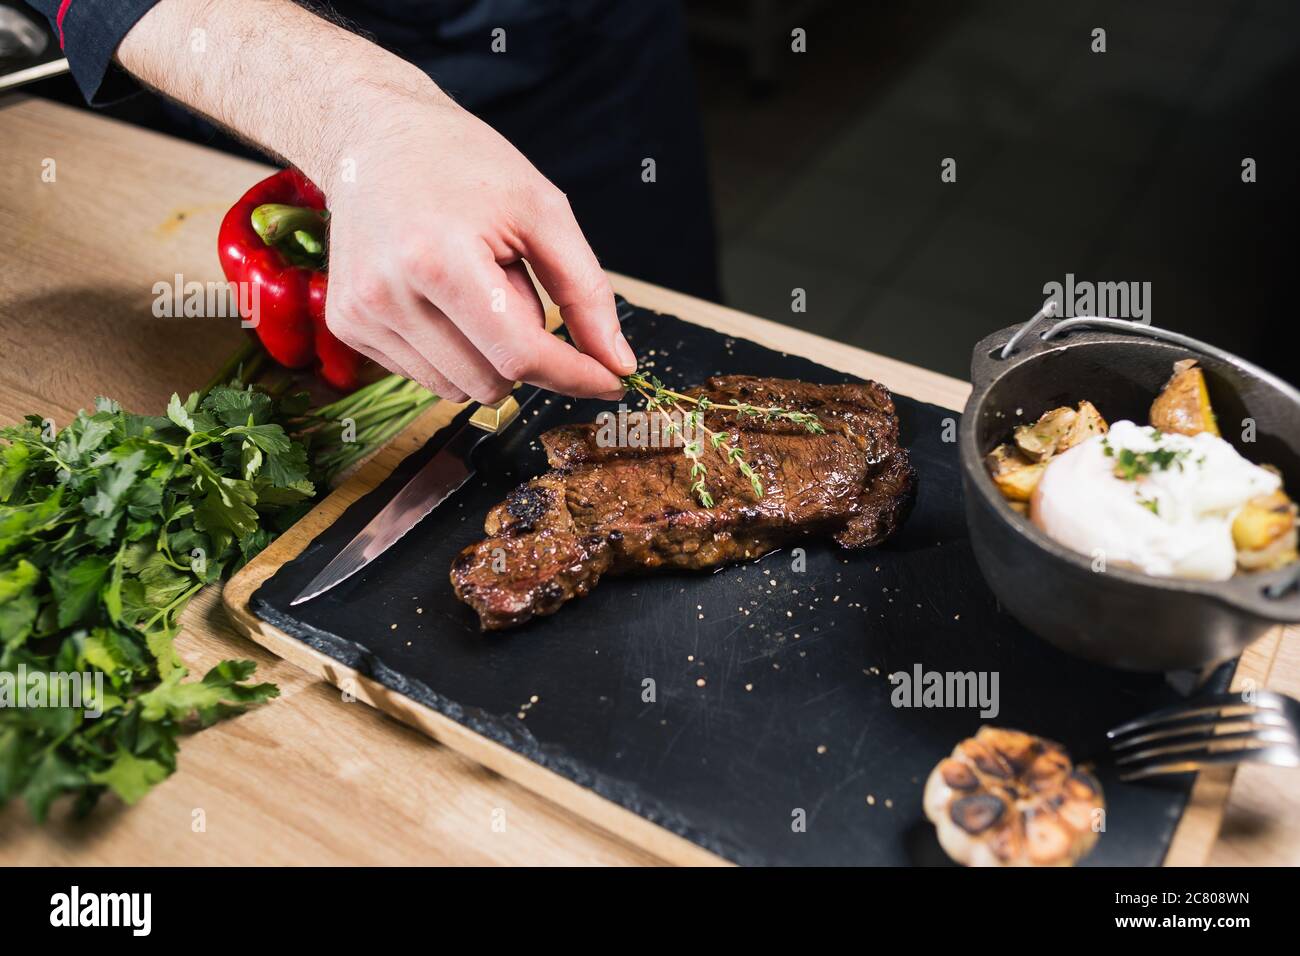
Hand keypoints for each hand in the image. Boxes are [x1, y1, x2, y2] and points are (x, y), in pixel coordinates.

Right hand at [317, 87, 634, 402]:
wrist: (373, 135)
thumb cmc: (463, 163)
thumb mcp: (543, 210)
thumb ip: (586, 292)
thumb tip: (618, 366)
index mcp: (438, 260)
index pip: (520, 355)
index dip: (574, 375)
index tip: (611, 383)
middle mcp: (388, 295)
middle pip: (491, 381)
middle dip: (523, 351)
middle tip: (511, 282)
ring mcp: (360, 315)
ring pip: (457, 389)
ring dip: (486, 352)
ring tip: (472, 284)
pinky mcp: (346, 325)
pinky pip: (424, 376)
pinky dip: (451, 350)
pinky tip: (441, 294)